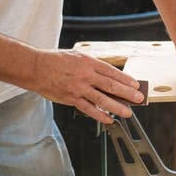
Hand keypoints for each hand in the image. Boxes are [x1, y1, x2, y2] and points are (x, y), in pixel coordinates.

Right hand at [31, 48, 146, 124]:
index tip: (135, 85)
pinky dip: (99, 115)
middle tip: (139, 99)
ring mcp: (78, 88)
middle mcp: (85, 75)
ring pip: (102, 99)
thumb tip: (108, 78)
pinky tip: (108, 119)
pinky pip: (88, 109)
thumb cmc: (56, 61)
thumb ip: (92, 66)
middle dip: (127, 93)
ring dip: (117, 107)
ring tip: (127, 112)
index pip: (112, 72)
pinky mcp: (71, 99)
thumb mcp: (77, 56)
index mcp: (89, 62)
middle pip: (111, 85)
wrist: (36, 68)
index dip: (125, 79)